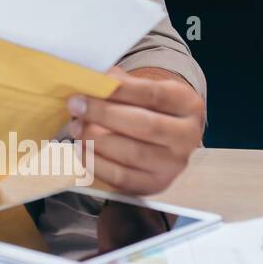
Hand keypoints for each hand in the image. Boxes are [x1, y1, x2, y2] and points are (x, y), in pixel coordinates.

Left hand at [67, 67, 204, 195]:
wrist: (162, 140)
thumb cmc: (145, 107)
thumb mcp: (140, 88)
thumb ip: (116, 82)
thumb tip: (87, 78)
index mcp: (187, 103)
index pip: (153, 94)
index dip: (119, 89)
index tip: (89, 84)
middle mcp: (187, 136)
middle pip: (145, 125)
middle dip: (104, 114)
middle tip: (75, 105)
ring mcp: (174, 164)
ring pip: (133, 153)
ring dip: (96, 140)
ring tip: (75, 128)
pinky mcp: (156, 185)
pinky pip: (122, 177)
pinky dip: (96, 164)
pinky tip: (80, 150)